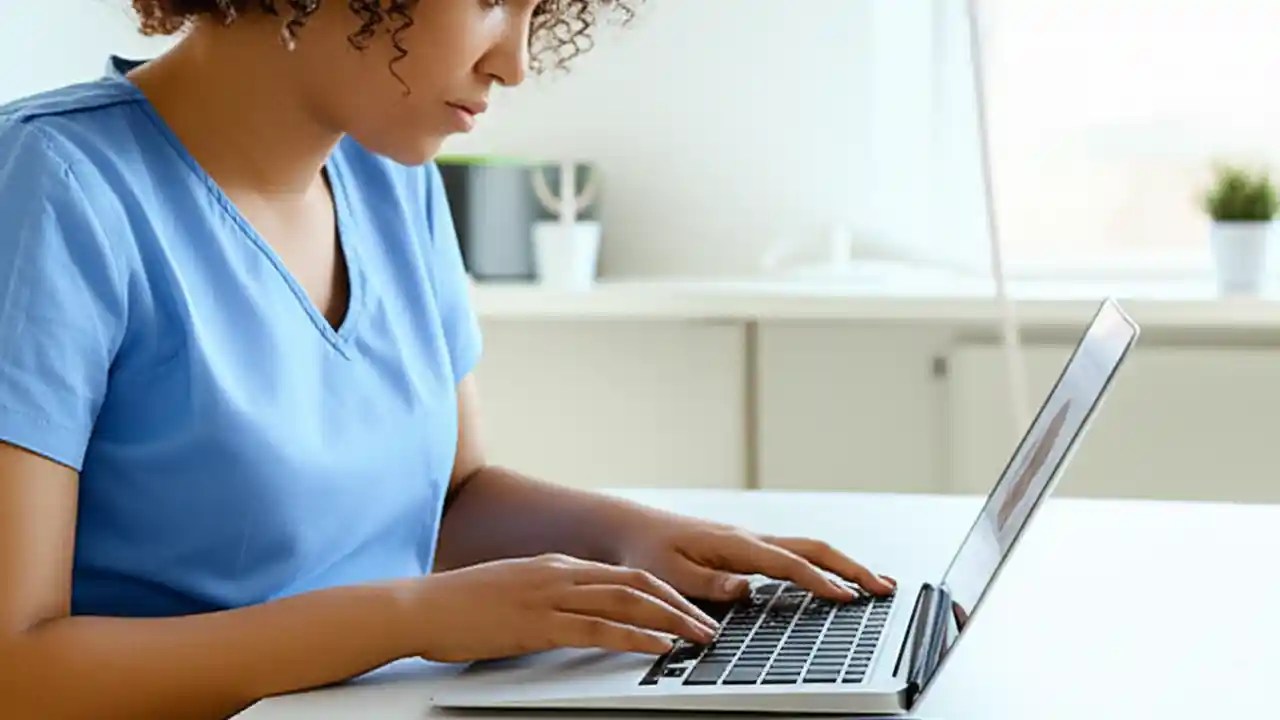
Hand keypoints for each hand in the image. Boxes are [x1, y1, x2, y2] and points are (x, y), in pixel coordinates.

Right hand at [411, 553, 720, 662]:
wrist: (420, 607)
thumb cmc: (460, 607)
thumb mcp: (514, 594)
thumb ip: (549, 599)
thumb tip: (577, 615)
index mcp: (557, 565)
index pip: (624, 573)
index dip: (664, 590)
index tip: (690, 607)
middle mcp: (560, 573)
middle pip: (637, 581)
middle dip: (679, 603)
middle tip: (710, 623)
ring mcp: (550, 595)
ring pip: (626, 600)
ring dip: (670, 619)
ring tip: (699, 636)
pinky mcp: (538, 622)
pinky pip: (598, 627)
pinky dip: (635, 636)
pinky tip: (658, 646)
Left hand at [616, 511, 896, 602]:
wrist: (630, 529)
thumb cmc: (646, 552)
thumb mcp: (668, 574)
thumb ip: (707, 583)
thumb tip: (746, 589)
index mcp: (733, 544)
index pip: (787, 564)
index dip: (819, 581)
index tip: (846, 597)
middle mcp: (748, 538)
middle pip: (812, 548)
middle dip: (851, 567)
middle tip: (884, 588)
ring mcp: (751, 542)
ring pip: (808, 549)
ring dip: (843, 565)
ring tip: (877, 584)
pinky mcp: (748, 549)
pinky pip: (795, 555)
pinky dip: (823, 565)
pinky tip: (836, 580)